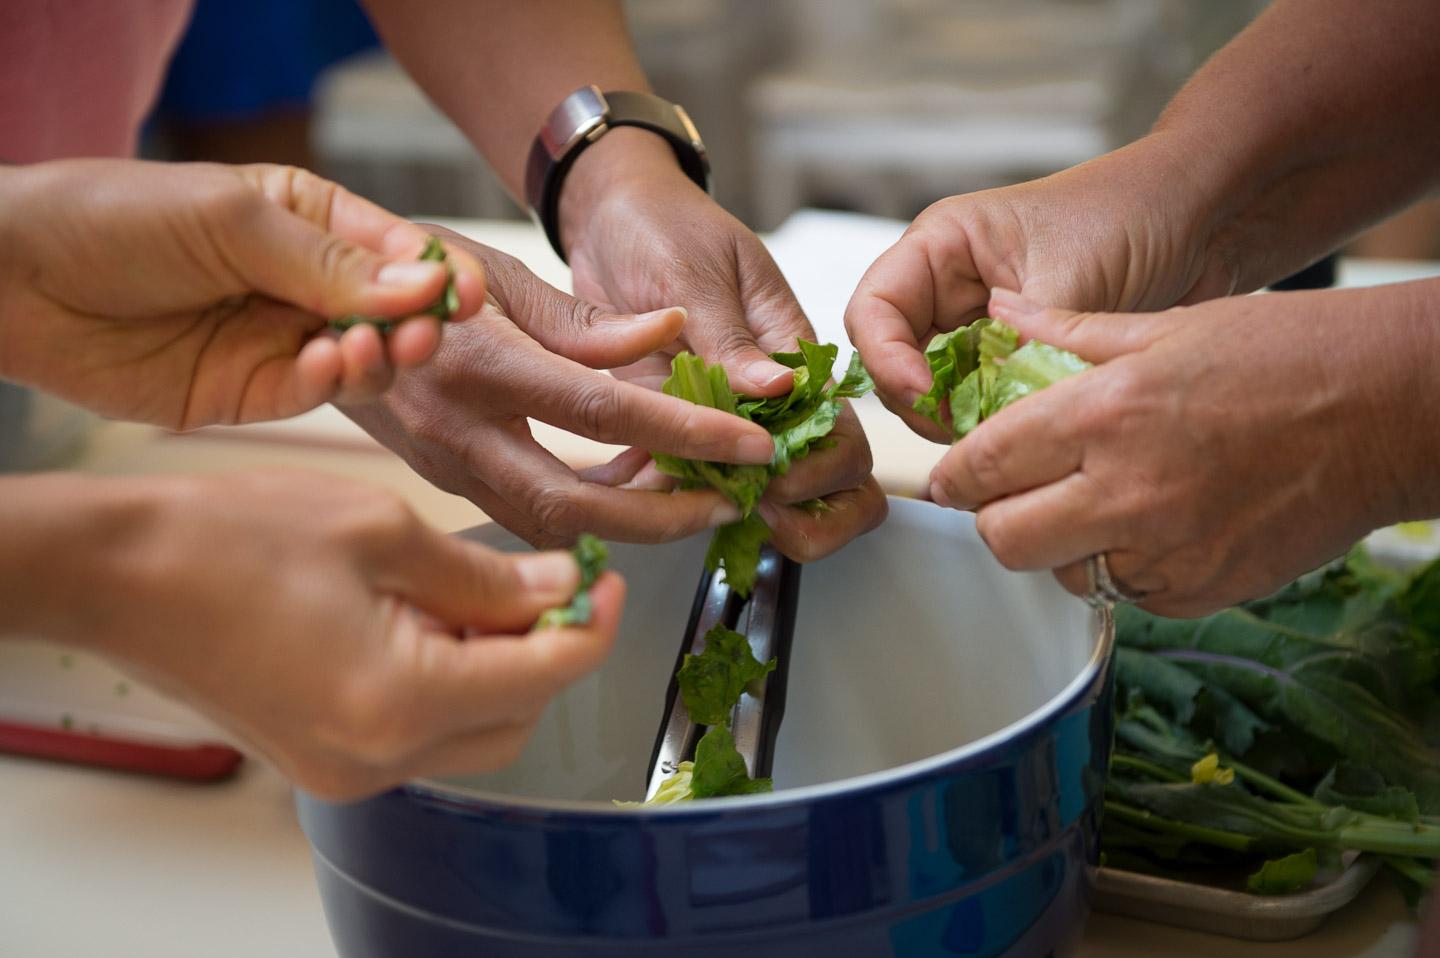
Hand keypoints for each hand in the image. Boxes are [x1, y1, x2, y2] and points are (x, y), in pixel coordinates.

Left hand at [0, 159, 486, 428]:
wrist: (19, 282)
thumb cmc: (116, 220)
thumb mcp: (235, 220)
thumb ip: (330, 263)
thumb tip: (424, 286)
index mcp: (308, 220)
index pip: (395, 250)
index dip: (437, 273)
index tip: (466, 295)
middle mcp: (304, 284)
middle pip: (393, 311)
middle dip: (419, 323)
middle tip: (428, 332)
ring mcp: (281, 340)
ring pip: (365, 360)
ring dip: (381, 357)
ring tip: (373, 348)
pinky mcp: (253, 393)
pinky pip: (316, 395)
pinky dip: (332, 384)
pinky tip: (323, 365)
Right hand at [19, 470, 620, 800]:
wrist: (117, 572)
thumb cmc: (230, 538)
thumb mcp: (382, 532)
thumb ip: (485, 575)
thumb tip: (558, 587)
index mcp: (400, 702)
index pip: (544, 674)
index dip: (592, 623)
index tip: (606, 577)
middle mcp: (377, 759)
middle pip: (517, 718)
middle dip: (547, 649)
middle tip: (546, 578)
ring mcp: (345, 770)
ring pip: (473, 732)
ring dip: (497, 668)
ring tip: (473, 589)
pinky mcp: (323, 759)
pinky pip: (420, 734)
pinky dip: (447, 683)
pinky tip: (428, 618)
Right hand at [339, 228, 786, 547]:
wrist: (309, 309)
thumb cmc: (410, 275)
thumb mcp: (498, 274)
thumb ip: (588, 322)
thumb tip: (670, 332)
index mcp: (481, 365)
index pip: (603, 415)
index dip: (686, 435)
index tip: (749, 447)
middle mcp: (459, 430)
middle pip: (577, 504)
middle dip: (664, 516)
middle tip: (724, 501)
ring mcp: (445, 468)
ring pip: (549, 527)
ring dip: (627, 525)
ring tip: (688, 499)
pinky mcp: (442, 484)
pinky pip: (524, 520)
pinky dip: (585, 519)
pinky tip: (627, 492)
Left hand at [560, 130, 887, 559]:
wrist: (604, 213)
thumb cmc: (663, 223)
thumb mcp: (696, 272)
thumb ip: (732, 337)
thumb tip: (782, 387)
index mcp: (788, 346)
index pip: (833, 422)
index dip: (818, 465)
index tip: (777, 477)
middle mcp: (761, 387)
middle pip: (812, 467)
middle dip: (797, 507)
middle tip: (748, 508)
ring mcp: (714, 407)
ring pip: (741, 480)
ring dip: (716, 505)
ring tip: (675, 511)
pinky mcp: (666, 415)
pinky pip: (672, 467)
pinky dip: (651, 487)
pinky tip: (623, 491)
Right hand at [844, 136, 1238, 443]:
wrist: (1207, 218)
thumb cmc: (1136, 210)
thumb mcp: (1067, 279)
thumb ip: (1018, 350)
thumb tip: (989, 419)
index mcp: (942, 244)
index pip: (873, 309)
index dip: (886, 359)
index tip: (923, 394)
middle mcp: (950, 285)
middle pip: (893, 358)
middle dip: (918, 400)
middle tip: (960, 430)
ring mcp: (979, 325)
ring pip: (934, 388)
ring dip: (954, 417)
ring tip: (993, 434)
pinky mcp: (1013, 359)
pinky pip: (980, 401)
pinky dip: (990, 422)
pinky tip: (1017, 432)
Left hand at [925, 283, 1439, 616]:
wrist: (1389, 410)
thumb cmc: (1285, 355)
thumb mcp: (1166, 325)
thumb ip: (1068, 332)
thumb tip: (1002, 312)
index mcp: (1106, 414)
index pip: (985, 463)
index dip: (954, 475)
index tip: (951, 479)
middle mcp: (1128, 490)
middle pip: (1003, 538)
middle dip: (993, 519)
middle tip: (1008, 499)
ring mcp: (1166, 550)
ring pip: (1062, 574)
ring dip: (1059, 548)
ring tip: (1092, 506)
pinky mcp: (1200, 590)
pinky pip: (1127, 595)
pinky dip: (1123, 568)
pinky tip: (1151, 526)